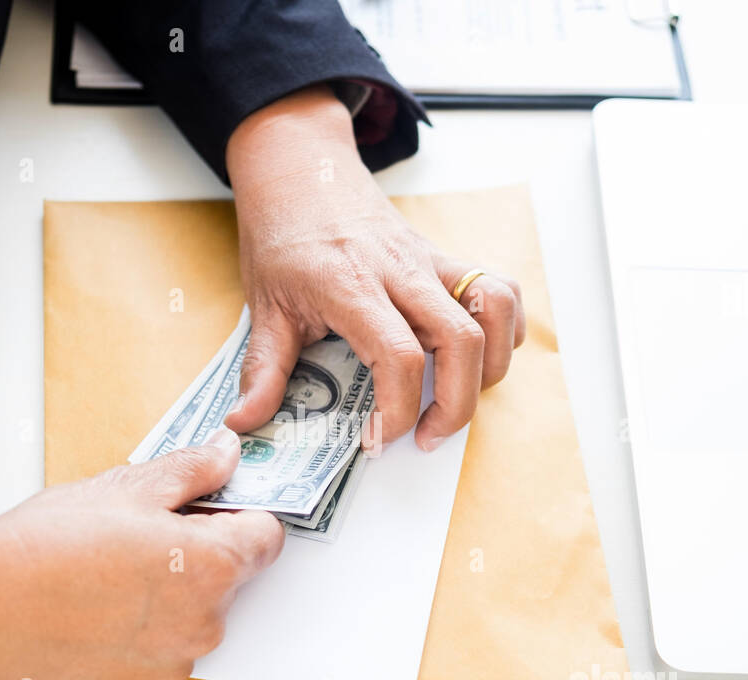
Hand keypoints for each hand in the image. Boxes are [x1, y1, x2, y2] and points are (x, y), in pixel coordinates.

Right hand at [0, 429, 283, 679]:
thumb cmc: (45, 550)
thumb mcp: (126, 487)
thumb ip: (192, 471)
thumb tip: (227, 453)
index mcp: (213, 566)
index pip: (268, 536)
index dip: (242, 514)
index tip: (213, 505)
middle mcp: (207, 622)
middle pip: (230, 577)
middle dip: (199, 552)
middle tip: (140, 532)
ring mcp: (176, 660)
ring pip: (194, 614)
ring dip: (170, 593)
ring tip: (108, 572)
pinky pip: (162, 648)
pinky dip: (142, 630)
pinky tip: (96, 609)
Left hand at [223, 86, 524, 451]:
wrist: (301, 171)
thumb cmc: (283, 237)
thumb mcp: (263, 306)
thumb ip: (262, 370)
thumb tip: (243, 422)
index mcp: (352, 285)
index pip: (398, 355)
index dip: (398, 409)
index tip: (377, 439)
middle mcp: (402, 271)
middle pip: (462, 340)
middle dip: (455, 405)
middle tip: (426, 438)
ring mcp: (431, 262)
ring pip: (494, 309)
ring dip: (489, 367)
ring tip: (456, 400)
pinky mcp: (445, 260)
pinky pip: (499, 289)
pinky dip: (504, 329)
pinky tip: (477, 359)